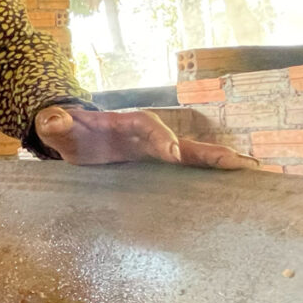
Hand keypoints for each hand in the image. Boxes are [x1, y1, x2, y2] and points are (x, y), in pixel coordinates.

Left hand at [34, 105, 259, 169]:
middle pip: (181, 140)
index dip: (160, 138)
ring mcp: (157, 149)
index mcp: (125, 124)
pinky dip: (212, 173)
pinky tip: (238, 182)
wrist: (72, 134)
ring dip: (219, 162)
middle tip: (234, 163)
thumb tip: (51, 119)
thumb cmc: (66, 130)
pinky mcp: (160, 163)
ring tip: (251, 170)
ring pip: (192, 154)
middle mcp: (148, 135)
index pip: (146, 127)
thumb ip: (54, 123)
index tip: (172, 154)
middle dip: (205, 151)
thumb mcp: (56, 126)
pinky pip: (189, 168)